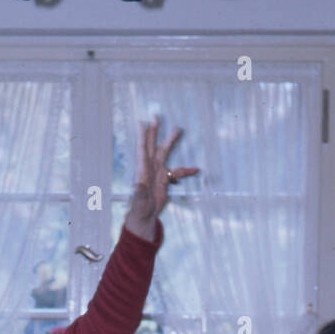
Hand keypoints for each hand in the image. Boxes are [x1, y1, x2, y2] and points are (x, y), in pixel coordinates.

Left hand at [123, 118, 199, 240]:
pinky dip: (186, 170)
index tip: (142, 124)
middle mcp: (149, 168)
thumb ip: (140, 192)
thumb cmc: (139, 209)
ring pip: (164, 153)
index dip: (142, 137)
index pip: (142, 151)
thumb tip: (138, 185)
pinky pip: (177, 171)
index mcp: (142, 171)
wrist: (145, 216)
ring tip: (178, 129)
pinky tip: (196, 169)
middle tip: (156, 118)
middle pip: (152, 146)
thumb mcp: (139, 201)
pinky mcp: (164, 178)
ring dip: (170, 141)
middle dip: (154, 132)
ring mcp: (157, 171)